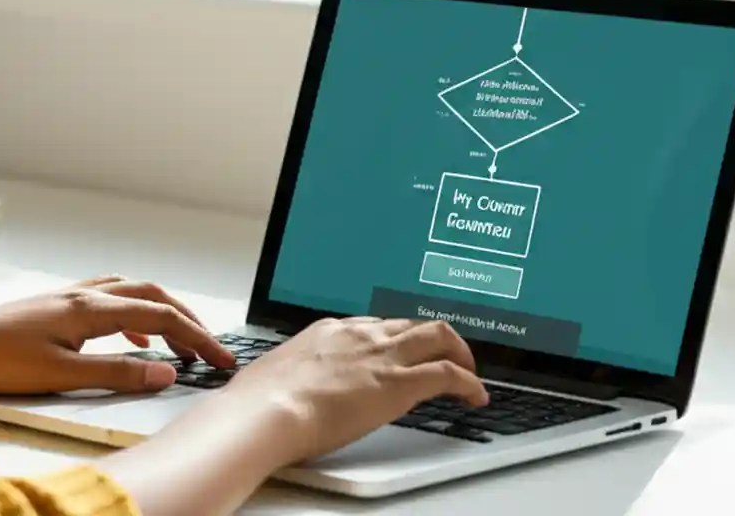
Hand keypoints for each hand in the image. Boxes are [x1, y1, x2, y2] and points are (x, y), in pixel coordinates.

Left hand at [0, 276, 233, 393]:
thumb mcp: (61, 375)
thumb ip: (117, 374)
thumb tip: (165, 372)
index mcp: (91, 308)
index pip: (162, 318)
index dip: (198, 338)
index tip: (220, 359)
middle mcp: (83, 295)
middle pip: (154, 297)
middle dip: (189, 320)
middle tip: (210, 349)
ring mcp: (68, 298)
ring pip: (132, 294)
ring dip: (162, 313)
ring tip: (180, 341)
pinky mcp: (55, 308)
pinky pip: (109, 301)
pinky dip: (133, 316)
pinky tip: (130, 339)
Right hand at [96, 316, 487, 515]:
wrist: (265, 412)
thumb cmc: (258, 403)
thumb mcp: (276, 377)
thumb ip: (291, 377)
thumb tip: (281, 392)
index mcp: (329, 331)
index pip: (374, 324)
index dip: (393, 337)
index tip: (399, 349)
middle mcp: (359, 335)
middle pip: (410, 322)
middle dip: (433, 336)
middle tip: (446, 354)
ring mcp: (381, 356)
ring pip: (439, 335)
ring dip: (460, 352)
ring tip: (469, 371)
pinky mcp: (399, 382)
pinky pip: (448, 374)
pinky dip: (469, 383)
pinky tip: (476, 396)